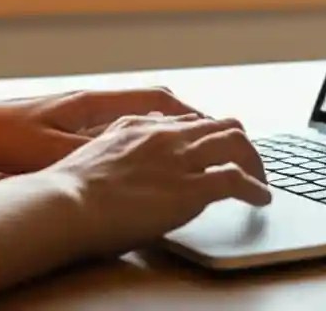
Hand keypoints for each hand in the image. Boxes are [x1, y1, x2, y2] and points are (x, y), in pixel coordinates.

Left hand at [0, 88, 203, 173]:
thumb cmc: (4, 138)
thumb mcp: (53, 152)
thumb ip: (96, 151)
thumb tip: (137, 154)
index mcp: (93, 103)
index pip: (156, 99)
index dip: (189, 113)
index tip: (213, 127)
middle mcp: (91, 100)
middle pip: (151, 100)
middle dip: (185, 116)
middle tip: (211, 134)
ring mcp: (79, 108)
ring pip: (134, 111)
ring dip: (162, 124)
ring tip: (185, 143)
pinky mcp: (66, 121)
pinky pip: (117, 121)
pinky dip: (139, 131)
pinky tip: (139, 151)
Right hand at [0, 113, 270, 288]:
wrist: (63, 204)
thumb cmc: (66, 192)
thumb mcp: (89, 156)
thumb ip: (112, 151)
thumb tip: (121, 163)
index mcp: (137, 126)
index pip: (186, 122)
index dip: (206, 134)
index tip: (213, 147)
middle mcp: (163, 135)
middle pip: (218, 124)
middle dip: (237, 142)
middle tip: (246, 161)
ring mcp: (180, 158)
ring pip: (235, 143)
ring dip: (254, 161)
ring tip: (260, 179)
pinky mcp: (191, 187)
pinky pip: (237, 180)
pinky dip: (256, 188)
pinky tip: (261, 199)